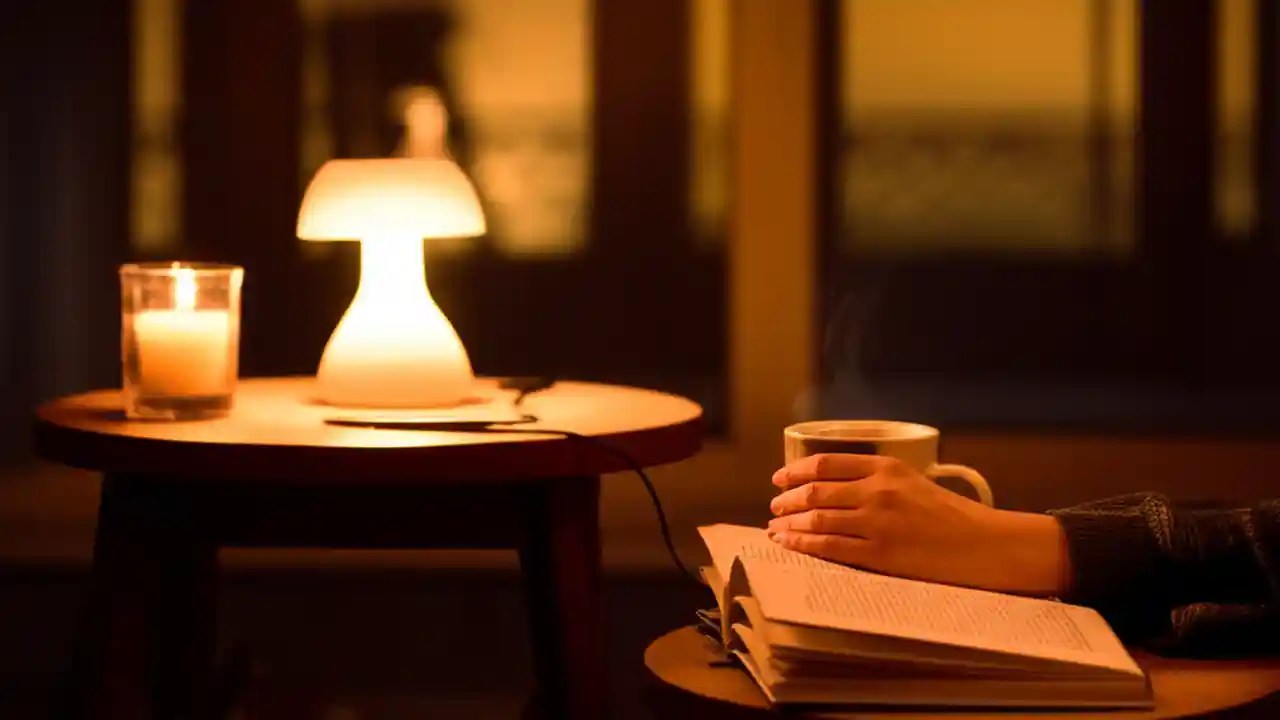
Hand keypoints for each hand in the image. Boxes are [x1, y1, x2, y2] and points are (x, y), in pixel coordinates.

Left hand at [768, 454, 1071, 595]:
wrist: (983, 544)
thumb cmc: (950, 514)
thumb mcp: (913, 481)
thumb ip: (876, 478)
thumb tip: (831, 485)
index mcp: (886, 467)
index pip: (825, 463)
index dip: (795, 471)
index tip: (779, 479)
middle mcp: (877, 490)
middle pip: (815, 491)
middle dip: (786, 499)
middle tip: (774, 506)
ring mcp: (877, 522)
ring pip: (817, 519)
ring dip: (789, 523)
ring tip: (775, 527)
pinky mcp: (879, 553)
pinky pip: (829, 547)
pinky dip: (803, 544)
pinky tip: (789, 543)